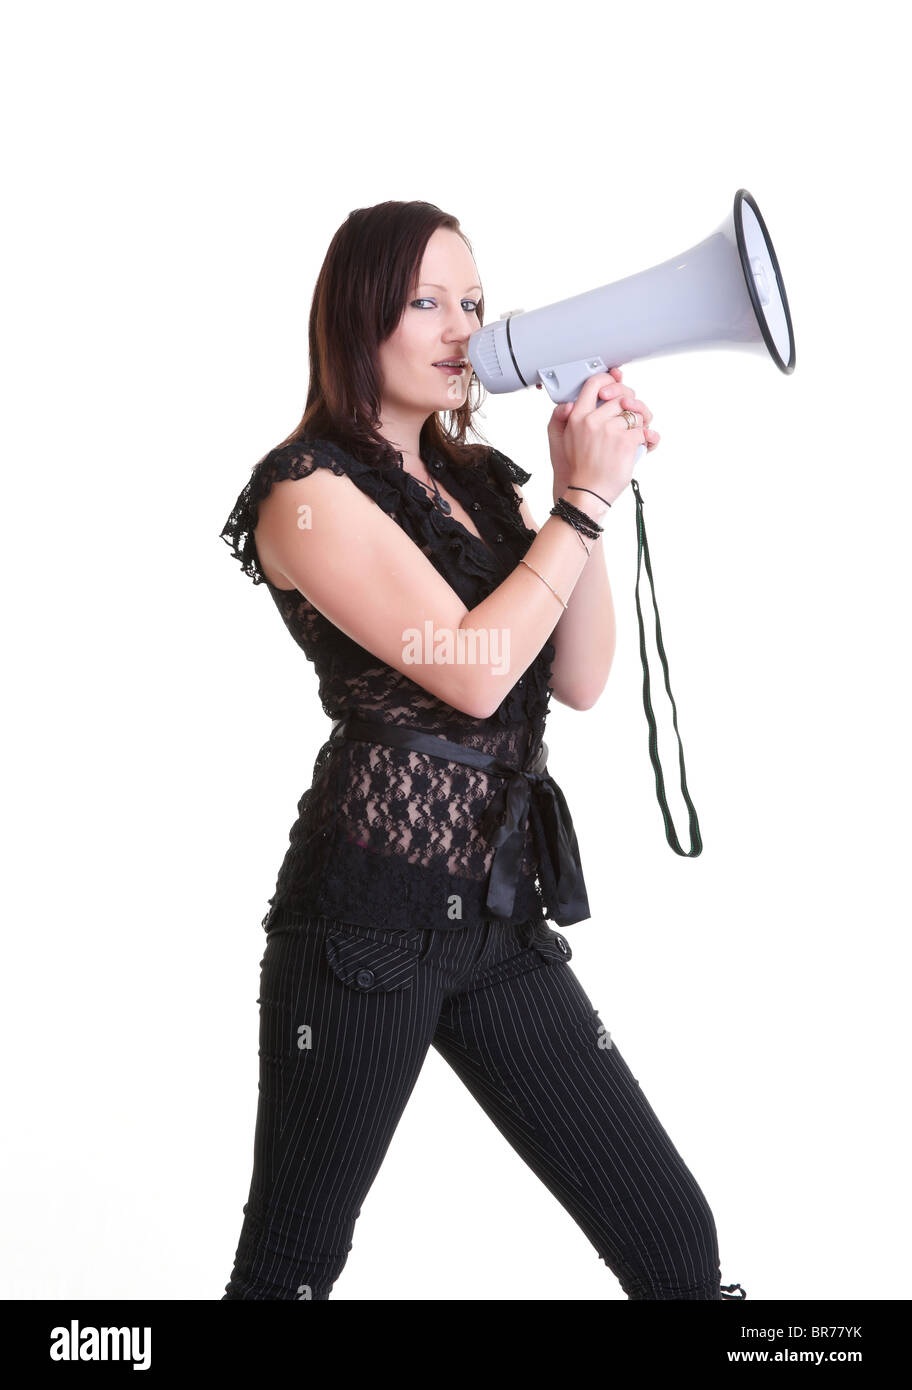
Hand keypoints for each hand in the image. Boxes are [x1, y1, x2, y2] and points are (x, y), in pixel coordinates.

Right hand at [544, 368, 659, 499]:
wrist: (587, 493)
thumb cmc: (577, 469)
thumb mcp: (559, 440)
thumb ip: (561, 417)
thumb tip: (570, 403)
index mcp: (577, 417)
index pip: (593, 384)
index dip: (609, 379)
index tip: (617, 380)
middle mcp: (593, 420)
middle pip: (621, 397)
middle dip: (630, 405)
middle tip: (631, 415)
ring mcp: (611, 430)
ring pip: (635, 414)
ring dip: (639, 424)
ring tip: (634, 434)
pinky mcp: (626, 442)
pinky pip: (643, 430)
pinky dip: (645, 439)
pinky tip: (640, 446)